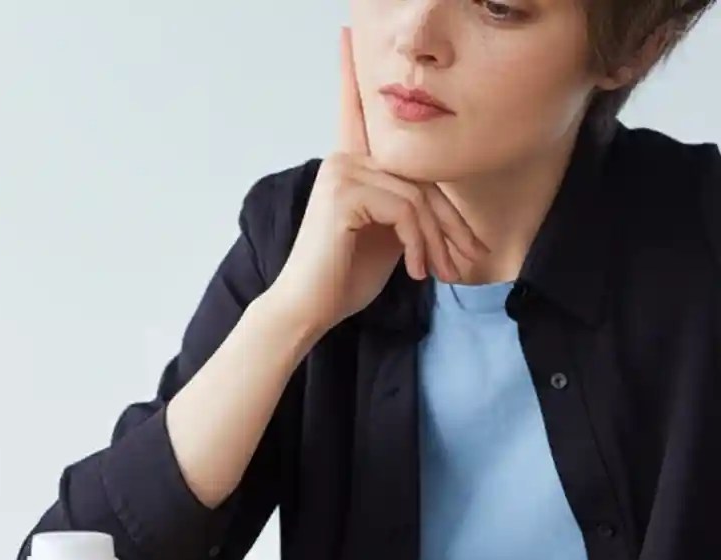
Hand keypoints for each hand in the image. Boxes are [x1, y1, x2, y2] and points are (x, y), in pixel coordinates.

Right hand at [270, 28, 487, 334]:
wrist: (310, 307)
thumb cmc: (343, 276)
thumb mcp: (387, 235)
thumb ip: (405, 206)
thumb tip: (435, 204)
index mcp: (350, 163)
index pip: (354, 111)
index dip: (350, 72)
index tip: (346, 33)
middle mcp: (343, 158)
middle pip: (420, 176)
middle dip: (449, 223)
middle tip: (468, 260)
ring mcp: (343, 171)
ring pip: (418, 196)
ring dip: (438, 241)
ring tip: (441, 274)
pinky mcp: (345, 192)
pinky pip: (406, 209)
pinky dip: (420, 243)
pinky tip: (416, 270)